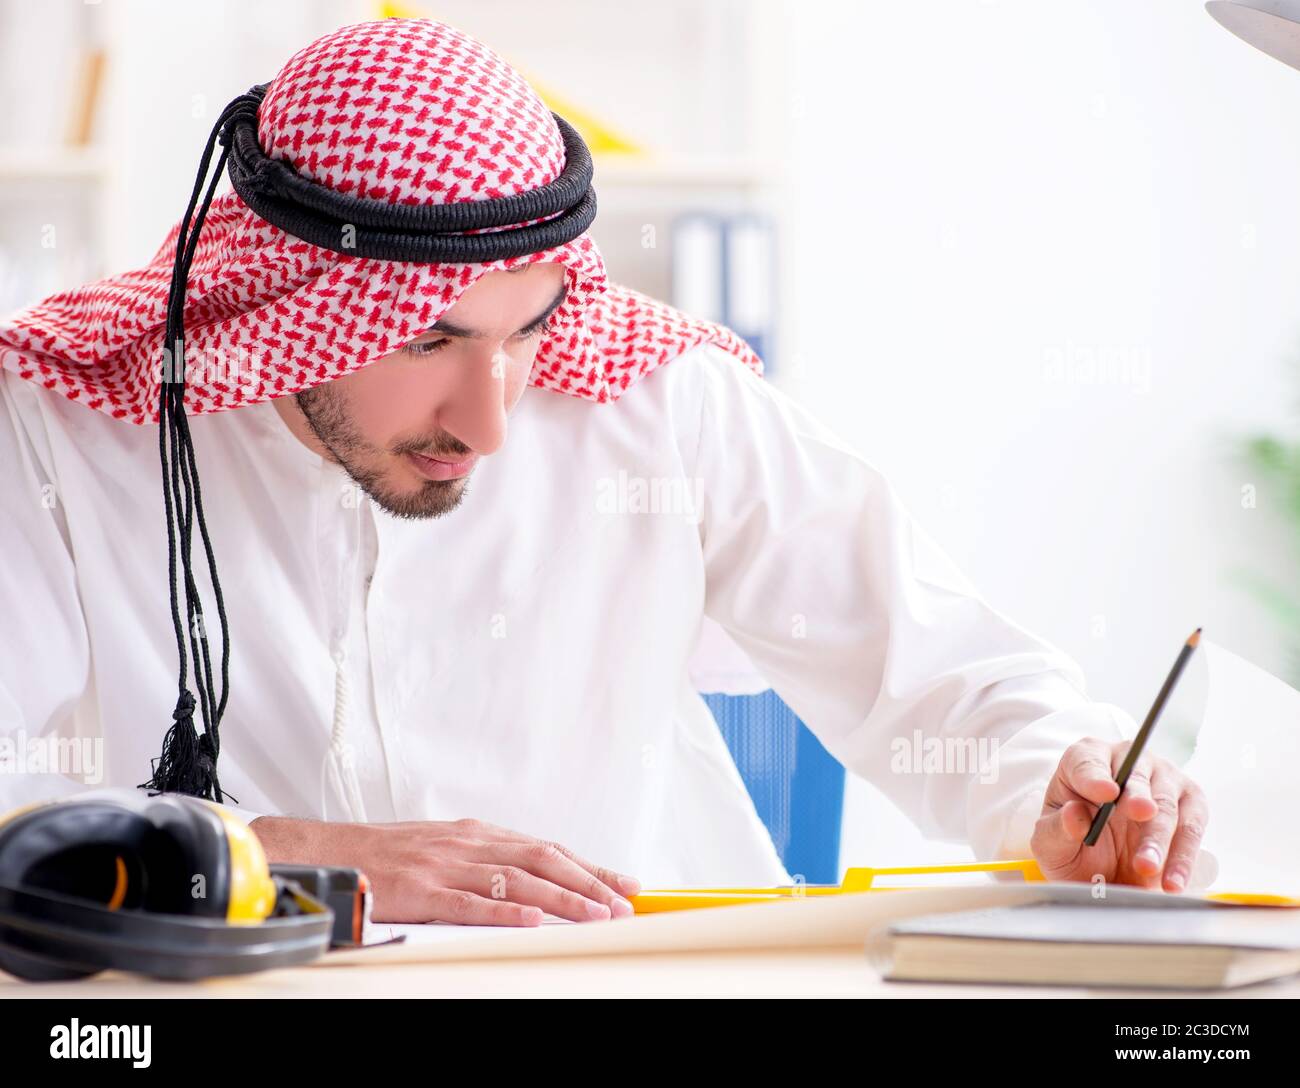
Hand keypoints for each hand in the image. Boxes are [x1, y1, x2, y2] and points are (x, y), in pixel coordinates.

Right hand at [250, 815, 640, 924]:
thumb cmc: (390, 855)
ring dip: (563, 899)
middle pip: (544, 861)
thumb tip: (534, 880)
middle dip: (589, 882)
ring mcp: (447, 866)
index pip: (548, 849)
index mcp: (478, 834)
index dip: (590, 866)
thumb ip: (487, 861)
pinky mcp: (423, 890)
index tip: (625, 883)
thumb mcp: (446, 848)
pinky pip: (470, 903)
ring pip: (518, 881)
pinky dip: (505, 913)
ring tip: (596, 915)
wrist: (333, 850)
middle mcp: (470, 844)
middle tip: (623, 903)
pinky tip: (533, 922)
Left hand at [1029, 738, 1208, 892]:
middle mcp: (1126, 761)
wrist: (1100, 873)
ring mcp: (1161, 780)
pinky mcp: (1190, 804)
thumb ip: (1057, 827)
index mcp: (1085, 760)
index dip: (1095, 776)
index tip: (1105, 793)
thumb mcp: (1050, 842)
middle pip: (1135, 777)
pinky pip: (1192, 828)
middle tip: (1140, 816)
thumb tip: (1073, 813)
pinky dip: (1183, 857)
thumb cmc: (1071, 844)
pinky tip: (1171, 881)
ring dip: (1159, 838)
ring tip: (1146, 867)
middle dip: (1137, 802)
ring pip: (1166, 805)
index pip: (1087, 760)